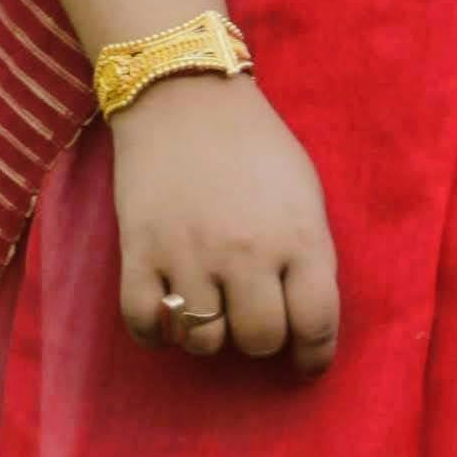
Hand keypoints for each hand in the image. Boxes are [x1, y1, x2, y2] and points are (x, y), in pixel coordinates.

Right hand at [108, 76, 341, 371]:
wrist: (182, 95)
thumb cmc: (253, 143)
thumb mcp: (304, 192)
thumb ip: (309, 253)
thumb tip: (305, 316)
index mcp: (298, 236)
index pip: (317, 324)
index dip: (315, 354)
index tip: (305, 361)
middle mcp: (247, 252)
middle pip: (260, 340)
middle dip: (260, 338)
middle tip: (252, 317)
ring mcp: (190, 254)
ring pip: (204, 341)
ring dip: (209, 333)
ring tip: (208, 306)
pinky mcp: (140, 251)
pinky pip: (147, 324)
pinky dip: (158, 331)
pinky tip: (168, 312)